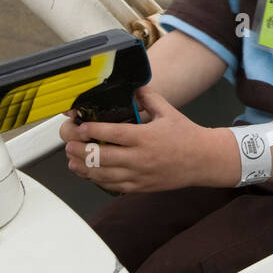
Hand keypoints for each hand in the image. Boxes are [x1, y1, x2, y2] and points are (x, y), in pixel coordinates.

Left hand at [61, 84, 208, 192]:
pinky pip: (114, 186)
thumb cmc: (186, 136)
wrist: (203, 160)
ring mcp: (139, 175)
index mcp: (146, 137)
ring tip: (73, 160)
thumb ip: (149, 97)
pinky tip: (90, 174)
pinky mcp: (141, 186)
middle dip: (81, 150)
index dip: (93, 131)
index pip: (113, 134)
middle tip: (70, 143)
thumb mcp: (168, 112)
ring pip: (104, 175)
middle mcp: (140, 158)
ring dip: (84, 168)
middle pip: (102, 157)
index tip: (81, 127)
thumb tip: (134, 86)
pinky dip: (98, 181)